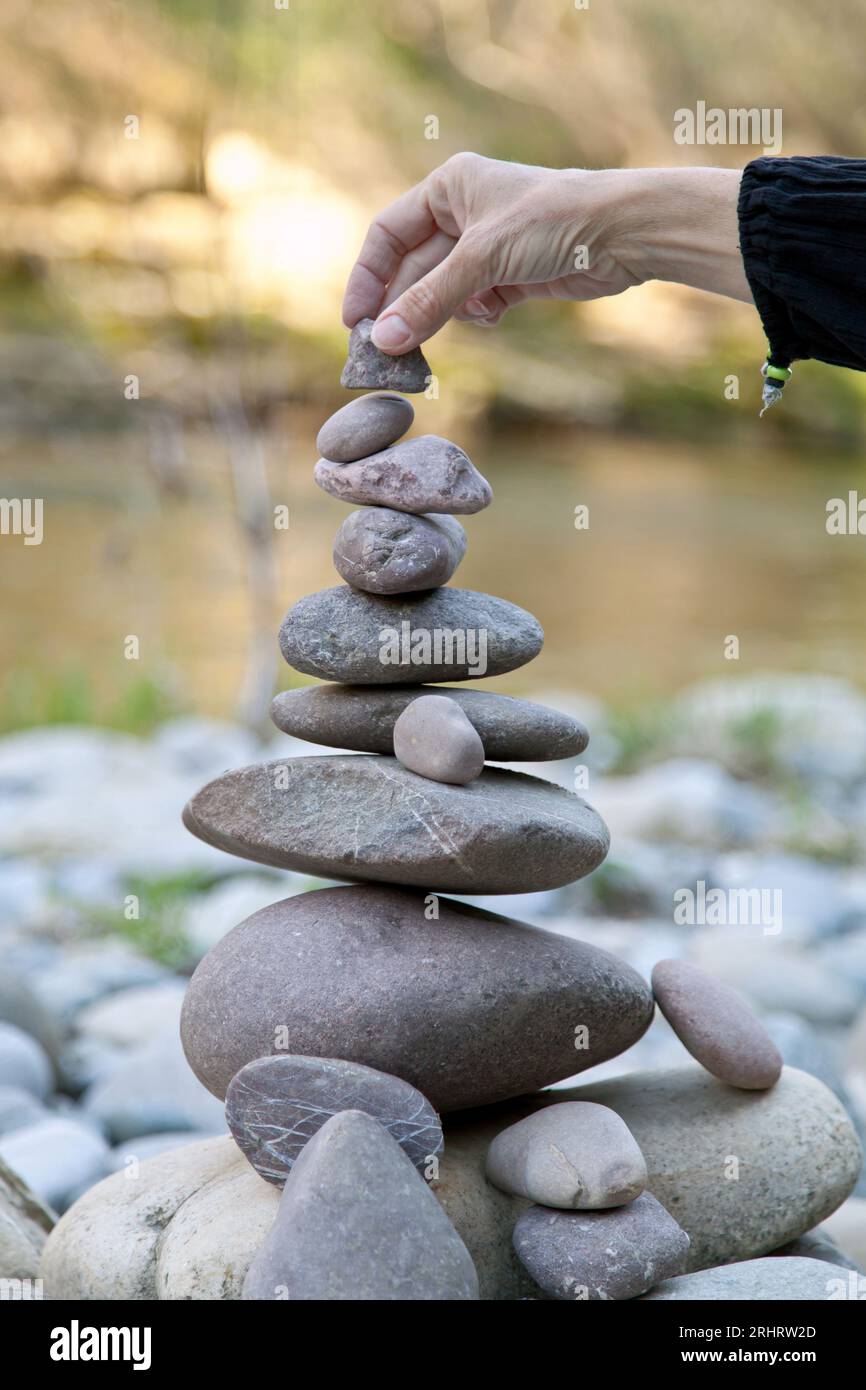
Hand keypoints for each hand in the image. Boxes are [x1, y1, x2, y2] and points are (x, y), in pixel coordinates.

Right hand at [342, 154, 750, 353]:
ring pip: (443, 291)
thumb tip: (383, 340)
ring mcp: (488, 247)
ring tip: (425, 347)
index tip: (356, 321)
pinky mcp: (513, 277)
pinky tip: (491, 316)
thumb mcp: (483, 260)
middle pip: (413, 268)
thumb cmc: (554, 223)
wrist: (624, 234)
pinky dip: (476, 316)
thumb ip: (430, 300)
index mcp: (449, 188)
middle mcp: (464, 213)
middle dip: (402, 308)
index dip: (368, 277)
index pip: (388, 234)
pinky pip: (474, 304)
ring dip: (437, 317)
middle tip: (384, 352)